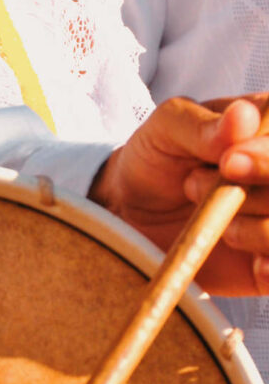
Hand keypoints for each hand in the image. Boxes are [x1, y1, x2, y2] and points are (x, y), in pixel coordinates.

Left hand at [89, 95, 268, 294]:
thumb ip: (204, 124)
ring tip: (206, 217)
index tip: (228, 161)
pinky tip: (255, 267)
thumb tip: (244, 116)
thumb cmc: (154, 158)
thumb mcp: (167, 129)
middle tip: (194, 186)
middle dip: (254, 193)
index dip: (267, 156)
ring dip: (253, 228)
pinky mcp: (263, 261)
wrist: (128, 213)